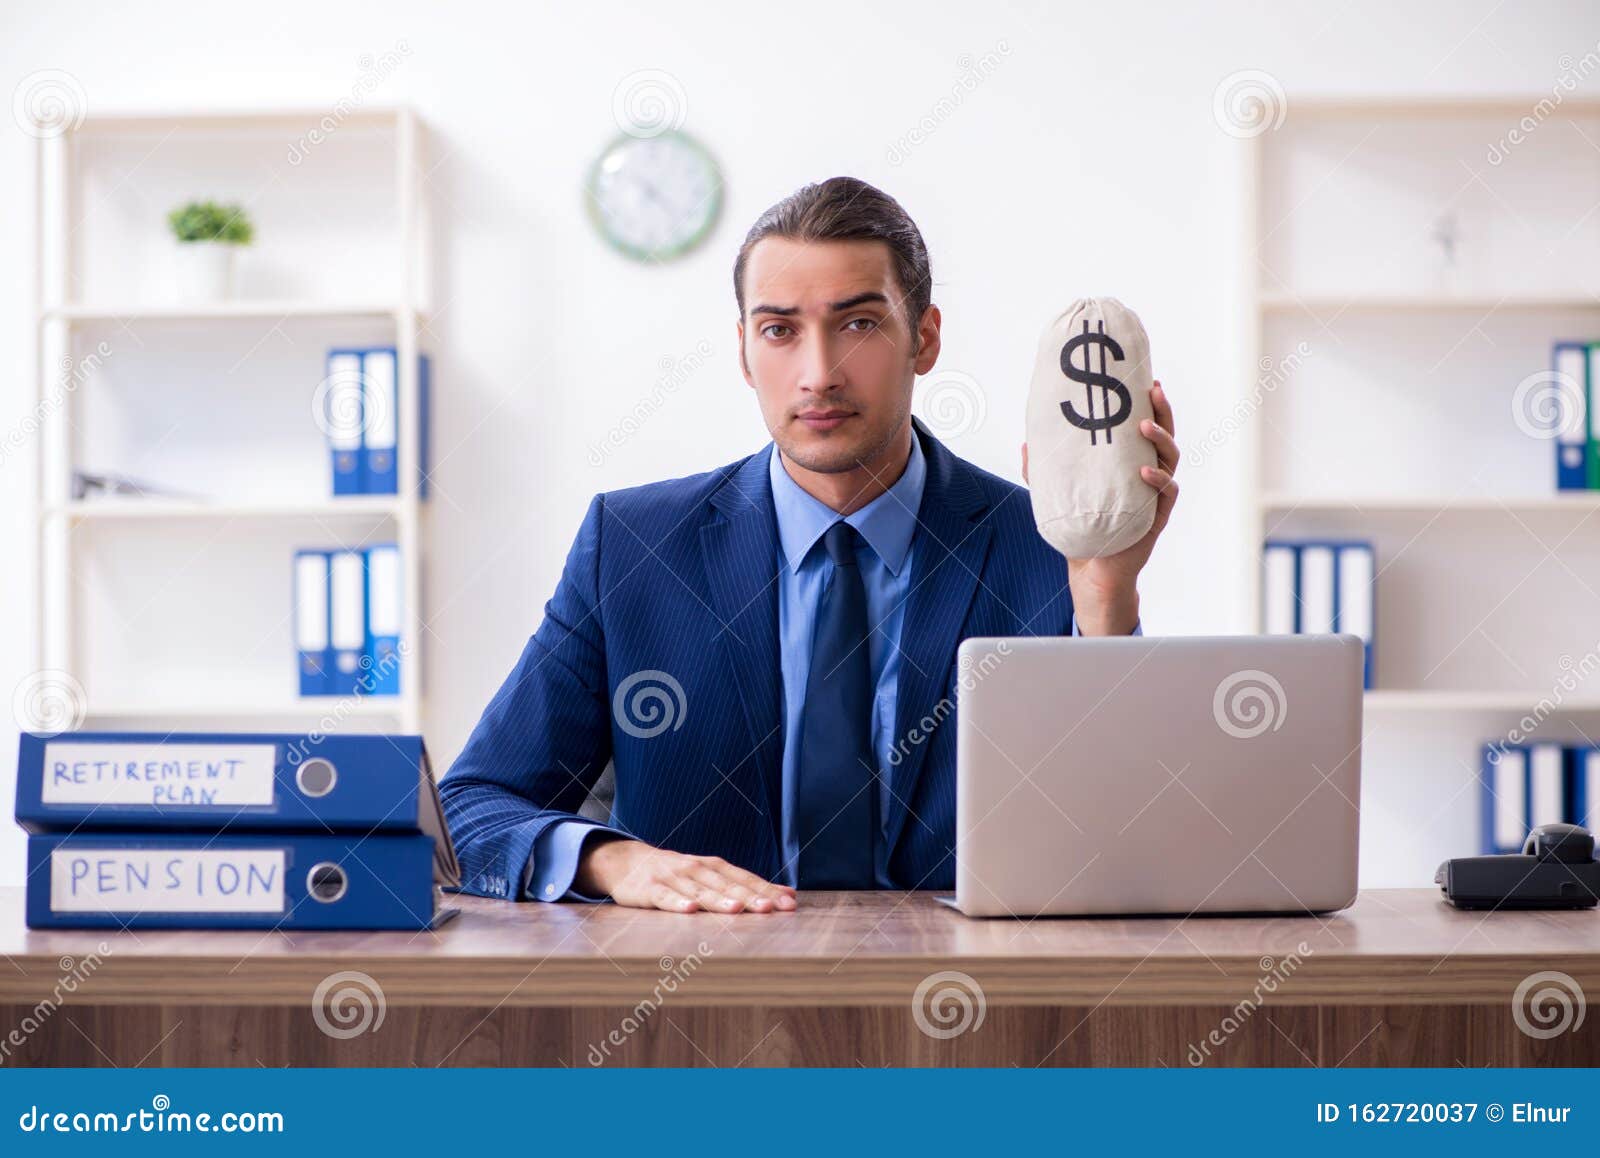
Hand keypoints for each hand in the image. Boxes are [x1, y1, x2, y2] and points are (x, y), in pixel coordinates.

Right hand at [575, 838, 797, 913]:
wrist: (627, 861)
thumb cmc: (678, 873)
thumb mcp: (712, 875)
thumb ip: (746, 885)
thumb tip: (789, 895)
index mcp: (715, 867)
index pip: (745, 879)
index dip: (767, 890)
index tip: (789, 903)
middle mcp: (697, 869)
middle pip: (727, 885)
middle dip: (750, 897)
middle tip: (771, 908)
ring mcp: (673, 878)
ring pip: (700, 890)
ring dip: (718, 900)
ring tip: (737, 909)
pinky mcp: (650, 889)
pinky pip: (665, 897)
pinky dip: (677, 902)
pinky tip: (689, 909)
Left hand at [1021, 380, 1178, 635]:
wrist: (1091, 567)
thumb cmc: (1081, 524)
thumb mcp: (1059, 492)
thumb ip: (1045, 469)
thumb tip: (1027, 442)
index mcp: (1132, 463)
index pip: (1148, 428)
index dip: (1152, 405)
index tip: (1148, 380)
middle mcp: (1149, 475)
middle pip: (1165, 436)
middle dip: (1162, 412)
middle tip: (1151, 393)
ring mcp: (1155, 495)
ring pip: (1169, 460)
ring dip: (1160, 440)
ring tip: (1143, 427)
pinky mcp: (1156, 516)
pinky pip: (1167, 494)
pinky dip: (1158, 480)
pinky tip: (1144, 471)